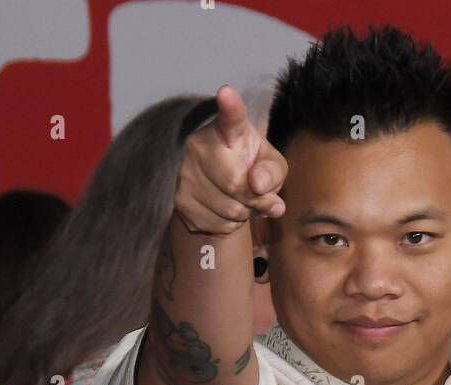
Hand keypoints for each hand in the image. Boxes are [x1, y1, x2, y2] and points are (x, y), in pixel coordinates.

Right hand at [175, 83, 287, 234]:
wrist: (215, 180)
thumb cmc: (248, 165)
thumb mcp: (269, 162)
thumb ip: (273, 172)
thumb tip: (260, 186)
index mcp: (228, 129)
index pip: (230, 117)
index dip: (229, 106)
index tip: (227, 93)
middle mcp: (198, 145)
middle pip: (236, 187)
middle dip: (257, 201)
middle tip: (261, 197)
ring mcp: (183, 172)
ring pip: (227, 211)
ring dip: (244, 215)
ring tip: (242, 202)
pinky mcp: (177, 199)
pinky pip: (215, 225)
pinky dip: (228, 226)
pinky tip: (226, 210)